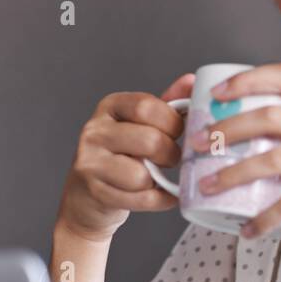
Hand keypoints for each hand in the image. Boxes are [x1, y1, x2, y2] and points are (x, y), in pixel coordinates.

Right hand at [55, 74, 192, 242]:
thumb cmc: (121, 157)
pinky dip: (159, 200)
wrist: (87, 197)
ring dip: (159, 181)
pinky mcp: (94, 191)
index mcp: (110, 107)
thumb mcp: (141, 125)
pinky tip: (160, 195)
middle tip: (170, 159)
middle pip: (150, 141)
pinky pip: (140, 199)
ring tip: (156, 177)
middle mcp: (95, 130)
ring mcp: (90, 161)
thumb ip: (167, 105)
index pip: (147, 106)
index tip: (178, 132)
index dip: (172, 122)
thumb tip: (192, 81)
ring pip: (142, 175)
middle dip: (170, 155)